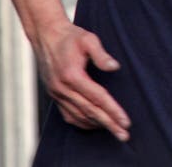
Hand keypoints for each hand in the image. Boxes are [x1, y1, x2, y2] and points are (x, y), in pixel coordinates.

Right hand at [35, 21, 130, 140]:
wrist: (46, 36)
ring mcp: (57, 93)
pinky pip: (68, 115)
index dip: (112, 111)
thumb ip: (101, 54)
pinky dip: (83, 122)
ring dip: (97, 125)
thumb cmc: (70, 36)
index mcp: (72, 75)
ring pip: (79, 116)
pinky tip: (95, 123)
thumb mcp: (88, 39)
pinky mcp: (54, 95)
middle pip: (90, 111)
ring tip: (114, 130)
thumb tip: (115, 67)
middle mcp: (63, 88)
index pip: (97, 98)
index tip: (125, 122)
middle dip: (109, 124)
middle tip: (124, 135)